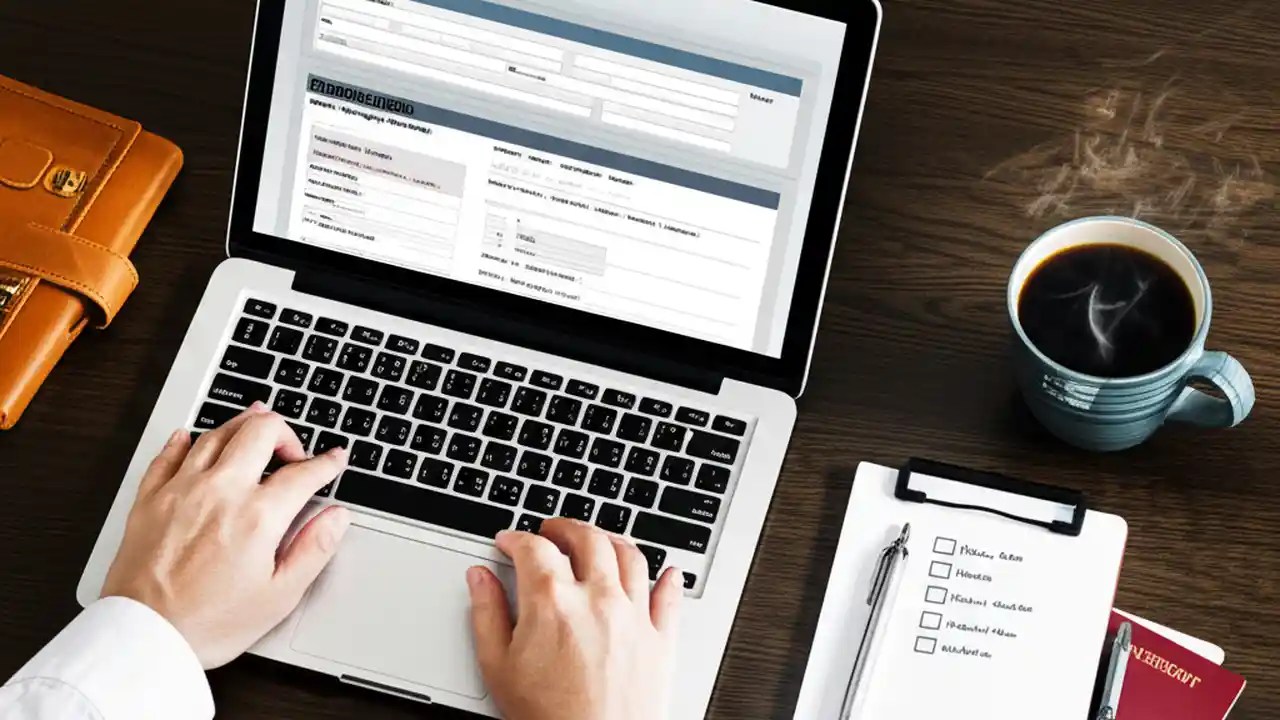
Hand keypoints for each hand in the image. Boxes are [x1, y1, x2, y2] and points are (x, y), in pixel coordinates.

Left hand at [101, 402, 350, 667]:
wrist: (143, 638)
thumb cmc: (207, 623)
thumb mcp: (279, 596)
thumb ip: (314, 549)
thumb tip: (337, 517)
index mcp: (257, 516)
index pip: (303, 472)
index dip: (327, 463)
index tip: (334, 461)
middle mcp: (220, 491)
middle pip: (260, 430)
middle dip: (286, 432)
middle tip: (292, 452)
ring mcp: (181, 490)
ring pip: (217, 432)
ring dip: (243, 426)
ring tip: (255, 429)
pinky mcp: (150, 498)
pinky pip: (169, 453)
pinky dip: (186, 440)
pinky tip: (192, 439)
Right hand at [467, 518, 683, 719]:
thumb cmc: (548, 718)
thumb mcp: (497, 667)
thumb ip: (486, 613)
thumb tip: (479, 579)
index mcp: (552, 601)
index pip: (534, 547)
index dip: (516, 537)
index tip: (509, 540)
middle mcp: (598, 599)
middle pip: (587, 539)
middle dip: (565, 527)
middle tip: (552, 529)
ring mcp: (634, 616)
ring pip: (630, 556)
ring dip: (612, 539)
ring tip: (599, 540)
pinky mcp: (661, 639)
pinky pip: (669, 597)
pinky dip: (669, 578)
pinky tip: (666, 571)